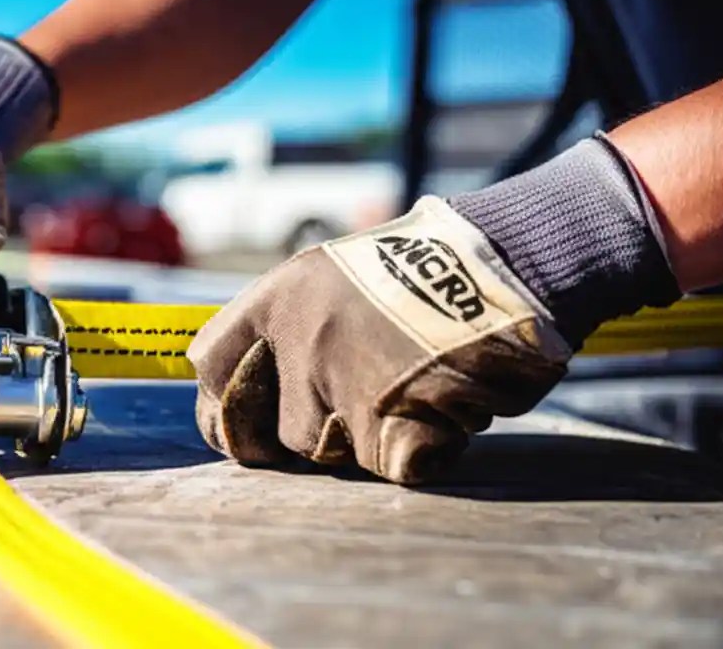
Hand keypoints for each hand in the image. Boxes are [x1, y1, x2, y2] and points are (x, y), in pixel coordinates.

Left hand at [187, 197, 572, 484]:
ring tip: (415, 385)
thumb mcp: (335, 276)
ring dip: (372, 438)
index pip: (210, 365)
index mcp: (278, 297)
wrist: (512, 254)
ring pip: (332, 453)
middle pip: (272, 431)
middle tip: (357, 406)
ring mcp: (343, 378)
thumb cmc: (429, 271)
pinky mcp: (393, 416)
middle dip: (309, 435)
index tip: (244, 425)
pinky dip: (422, 450)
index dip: (223, 406)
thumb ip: (289, 330)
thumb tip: (242, 394)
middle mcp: (299, 337)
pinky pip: (390, 467)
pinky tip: (445, 404)